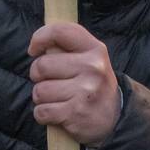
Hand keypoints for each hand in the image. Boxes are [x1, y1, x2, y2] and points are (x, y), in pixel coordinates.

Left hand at [29, 22, 120, 147]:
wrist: (115, 117)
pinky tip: (56, 113)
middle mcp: (92, 67)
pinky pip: (41, 111)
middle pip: (42, 65)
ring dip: (41, 97)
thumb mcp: (90, 57)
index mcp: (95, 49)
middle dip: (37, 75)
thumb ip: (67, 46)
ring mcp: (85, 91)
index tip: (34, 50)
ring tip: (55, 98)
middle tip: (49, 80)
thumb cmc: (92, 83)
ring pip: (39, 91)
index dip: (40, 38)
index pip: (60, 31)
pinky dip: (42, 114)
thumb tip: (37, 43)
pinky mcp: (76, 113)